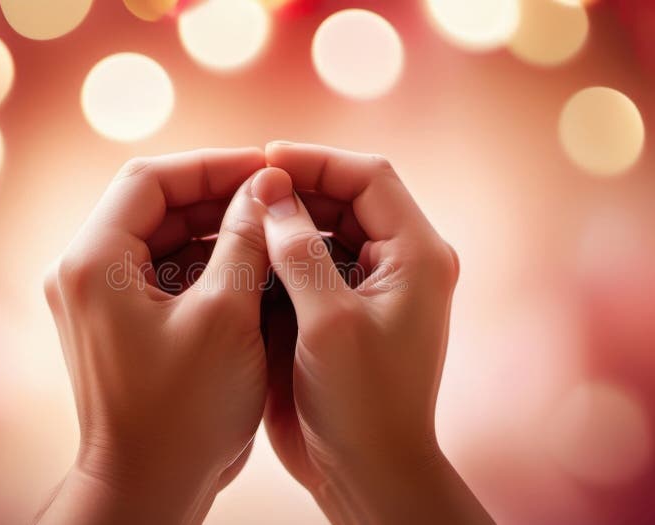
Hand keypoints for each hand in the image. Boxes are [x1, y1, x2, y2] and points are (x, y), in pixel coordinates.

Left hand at [37, 148, 270, 524]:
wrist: (148, 488)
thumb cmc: (183, 413)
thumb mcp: (226, 316)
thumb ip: (244, 241)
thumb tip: (264, 186)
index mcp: (95, 262)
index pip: (151, 180)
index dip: (212, 166)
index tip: (264, 169)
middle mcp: (85, 273)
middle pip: (155, 207)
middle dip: (217, 199)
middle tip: (274, 199)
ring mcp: (98, 299)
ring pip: (162, 239)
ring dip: (215, 232)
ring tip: (271, 232)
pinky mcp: (118, 322)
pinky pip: (163, 273)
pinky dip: (205, 265)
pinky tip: (251, 269)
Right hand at [255, 143, 492, 523]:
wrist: (366, 470)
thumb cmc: (361, 404)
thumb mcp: (328, 322)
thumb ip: (299, 253)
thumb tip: (273, 193)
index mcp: (416, 256)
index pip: (369, 178)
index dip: (317, 162)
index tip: (264, 160)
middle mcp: (399, 263)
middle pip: (346, 198)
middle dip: (297, 189)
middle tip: (244, 190)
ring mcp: (370, 286)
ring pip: (325, 229)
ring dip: (286, 221)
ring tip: (239, 218)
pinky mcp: (341, 309)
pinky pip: (311, 264)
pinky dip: (280, 255)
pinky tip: (247, 256)